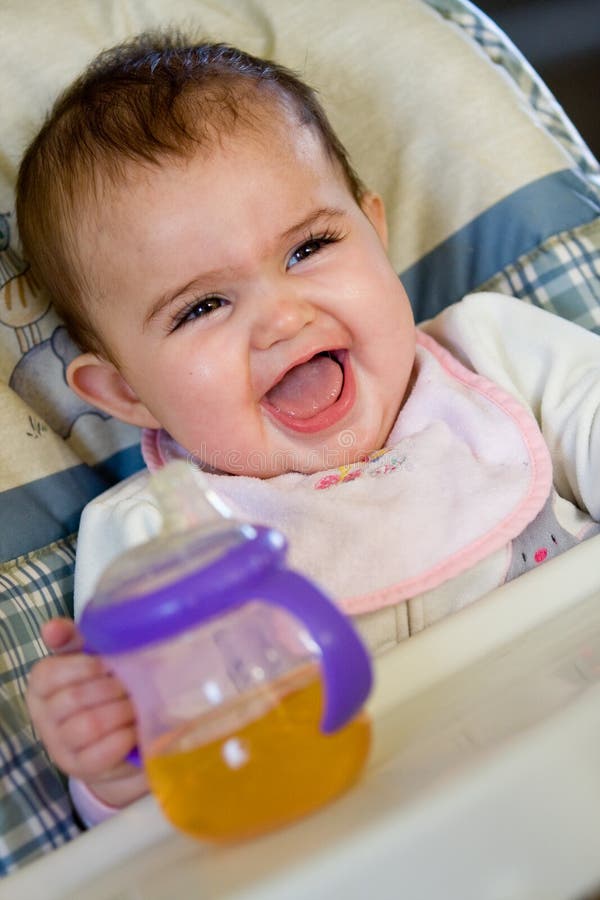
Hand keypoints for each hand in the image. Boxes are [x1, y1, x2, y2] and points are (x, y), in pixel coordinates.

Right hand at [27, 617, 146, 807]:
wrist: (118, 738)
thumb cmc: (102, 687)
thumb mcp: (89, 659)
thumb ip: (73, 638)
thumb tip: (52, 627)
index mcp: (41, 686)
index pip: (50, 674)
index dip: (84, 667)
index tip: (110, 663)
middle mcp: (44, 718)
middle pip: (74, 699)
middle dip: (110, 689)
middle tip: (133, 684)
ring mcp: (60, 746)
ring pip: (89, 725)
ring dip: (120, 711)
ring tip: (138, 704)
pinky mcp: (81, 768)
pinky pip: (101, 753)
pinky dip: (123, 738)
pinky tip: (136, 728)